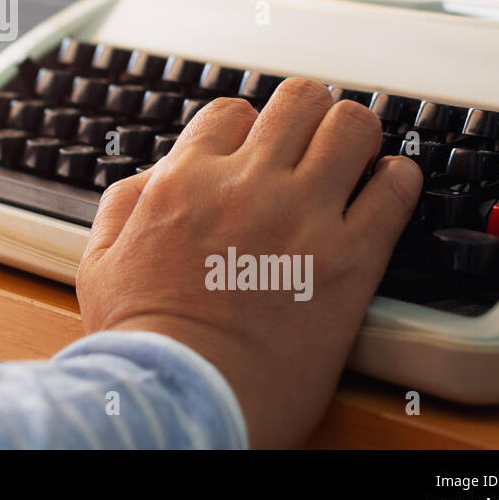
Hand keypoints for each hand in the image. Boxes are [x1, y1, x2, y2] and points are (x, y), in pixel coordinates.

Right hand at [76, 78, 422, 447]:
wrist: (184, 399)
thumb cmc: (141, 344)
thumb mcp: (100, 261)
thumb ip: (124, 204)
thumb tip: (155, 179)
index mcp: (185, 181)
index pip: (233, 110)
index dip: (248, 128)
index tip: (257, 151)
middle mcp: (246, 185)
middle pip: (299, 100)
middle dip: (308, 115)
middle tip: (313, 141)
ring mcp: (303, 217)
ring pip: (352, 126)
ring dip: (354, 137)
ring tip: (354, 159)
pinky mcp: (352, 259)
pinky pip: (396, 188)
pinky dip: (398, 180)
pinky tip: (387, 190)